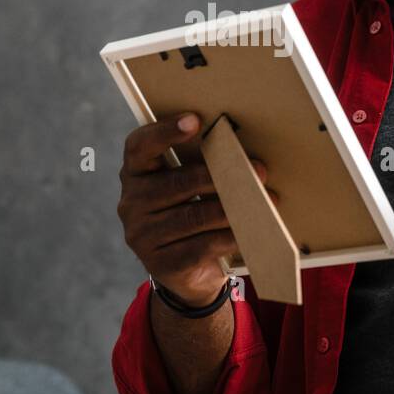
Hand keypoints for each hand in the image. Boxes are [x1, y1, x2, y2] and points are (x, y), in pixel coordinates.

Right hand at [117, 111, 277, 307]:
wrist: (187, 272)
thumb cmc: (191, 215)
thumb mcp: (187, 189)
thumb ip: (199, 166)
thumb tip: (241, 151)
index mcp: (135, 174)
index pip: (140, 147)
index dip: (165, 131)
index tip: (195, 120)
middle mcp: (131, 203)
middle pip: (177, 183)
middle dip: (221, 175)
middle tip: (257, 170)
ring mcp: (143, 236)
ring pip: (194, 216)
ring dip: (232, 209)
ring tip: (262, 202)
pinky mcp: (161, 263)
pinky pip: (202, 245)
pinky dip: (230, 236)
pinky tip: (249, 231)